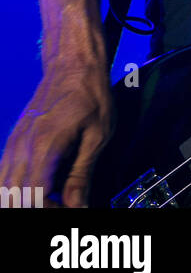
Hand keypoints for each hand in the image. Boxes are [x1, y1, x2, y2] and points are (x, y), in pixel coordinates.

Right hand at [0, 59, 112, 207]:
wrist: (74, 62)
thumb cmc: (90, 92)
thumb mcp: (98, 134)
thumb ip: (82, 173)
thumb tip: (77, 205)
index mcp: (45, 145)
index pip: (33, 196)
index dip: (49, 210)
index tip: (68, 209)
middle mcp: (22, 145)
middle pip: (14, 196)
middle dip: (36, 207)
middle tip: (61, 205)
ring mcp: (15, 142)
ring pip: (3, 188)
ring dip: (23, 200)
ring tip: (51, 198)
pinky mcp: (14, 140)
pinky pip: (3, 174)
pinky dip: (15, 188)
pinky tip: (36, 188)